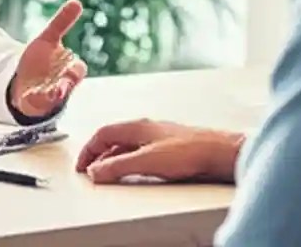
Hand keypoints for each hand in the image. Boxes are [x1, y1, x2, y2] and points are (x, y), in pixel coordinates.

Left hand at [10, 0, 87, 117]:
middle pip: (67, 85)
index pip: (78, 69)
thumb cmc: (43, 57)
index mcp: (70, 69)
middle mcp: (62, 83)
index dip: (75, 69)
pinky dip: (34, 99)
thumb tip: (76, 2)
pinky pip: (38, 103)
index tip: (69, 65)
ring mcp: (50, 95)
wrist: (29, 78)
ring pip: (54, 97)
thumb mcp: (49, 38)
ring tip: (43, 93)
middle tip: (59, 86)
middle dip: (63, 85)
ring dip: (50, 95)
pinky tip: (27, 94)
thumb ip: (62, 22)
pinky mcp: (37, 103)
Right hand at [76, 119, 245, 184]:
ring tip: (108, 174)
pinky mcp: (169, 148)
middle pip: (113, 139)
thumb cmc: (189, 150)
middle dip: (98, 155)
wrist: (218, 152)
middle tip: (91, 171)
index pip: (103, 133)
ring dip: (113, 159)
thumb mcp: (146, 161)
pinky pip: (140, 152)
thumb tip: (97, 171)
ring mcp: (158, 137)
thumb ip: (119, 166)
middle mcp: (146, 128)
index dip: (89, 150)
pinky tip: (133, 171)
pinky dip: (128, 161)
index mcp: (137, 126)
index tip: (82, 166)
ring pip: (127, 146)